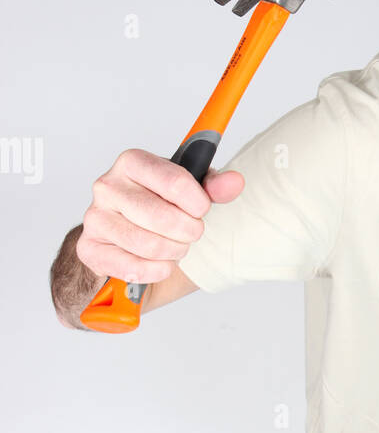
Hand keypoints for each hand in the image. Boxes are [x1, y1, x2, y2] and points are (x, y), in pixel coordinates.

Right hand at [77, 148, 243, 284]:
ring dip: (174, 252)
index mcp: (132, 162)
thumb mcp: (187, 189)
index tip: (201, 209)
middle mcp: (107, 186)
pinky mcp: (89, 248)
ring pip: (149, 245)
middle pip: (164, 217)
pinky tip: (162, 264)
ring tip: (177, 247)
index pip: (176, 182)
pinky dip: (157, 271)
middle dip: (189, 232)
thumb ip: (212, 186)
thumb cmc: (156, 204)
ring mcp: (94, 218)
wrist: (121, 231)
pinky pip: (133, 267)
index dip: (198, 203)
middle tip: (191, 233)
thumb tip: (234, 182)